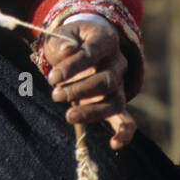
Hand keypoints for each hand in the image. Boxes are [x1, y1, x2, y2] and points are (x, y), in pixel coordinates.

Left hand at [42, 19, 136, 149]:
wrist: (83, 46)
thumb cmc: (71, 41)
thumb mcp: (63, 35)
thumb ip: (63, 41)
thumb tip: (67, 51)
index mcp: (107, 39)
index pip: (93, 52)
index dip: (73, 66)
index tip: (52, 77)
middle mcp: (118, 62)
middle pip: (107, 80)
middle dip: (79, 90)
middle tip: (56, 94)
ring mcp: (119, 84)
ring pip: (114, 101)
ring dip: (91, 111)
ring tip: (69, 115)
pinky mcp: (115, 102)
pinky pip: (127, 120)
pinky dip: (124, 133)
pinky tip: (114, 144)